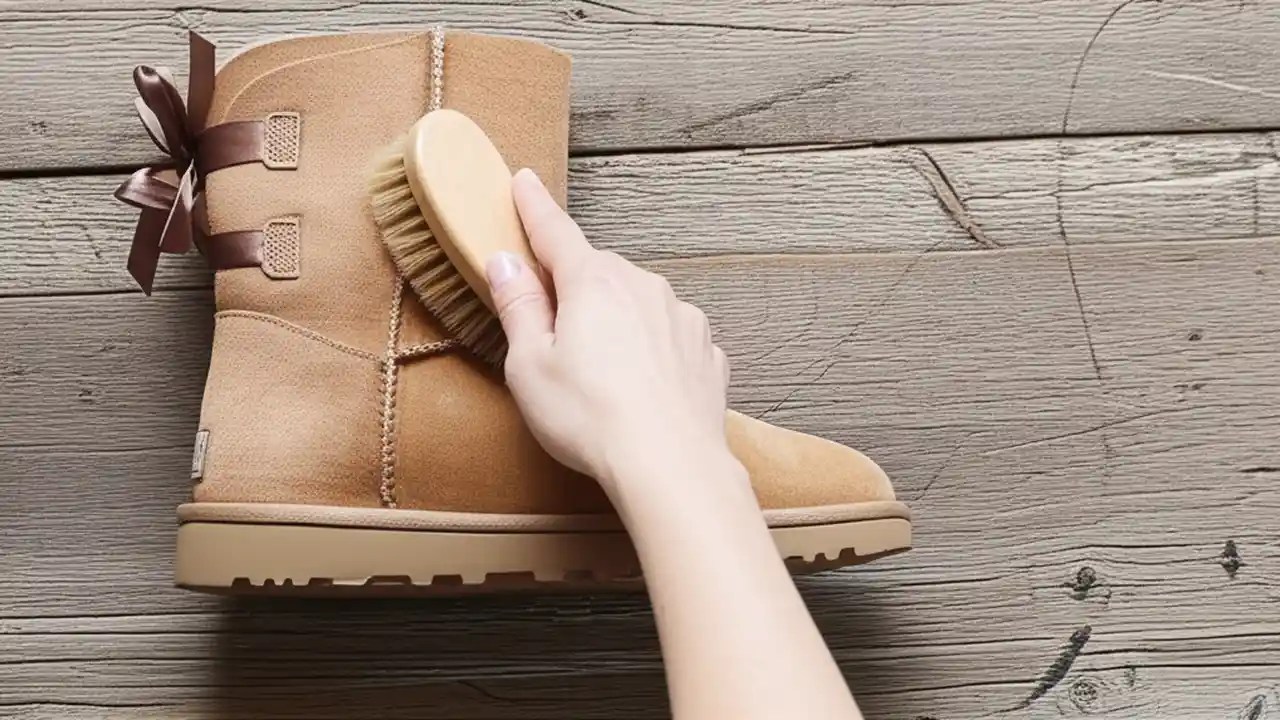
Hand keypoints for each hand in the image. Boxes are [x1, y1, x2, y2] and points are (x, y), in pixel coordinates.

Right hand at [485, 169, 731, 492]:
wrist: (670, 465)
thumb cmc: (591, 419)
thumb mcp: (530, 366)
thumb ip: (518, 308)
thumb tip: (505, 263)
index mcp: (592, 283)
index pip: (555, 232)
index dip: (534, 207)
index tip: (524, 182)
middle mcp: (643, 286)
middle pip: (597, 273)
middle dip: (574, 290)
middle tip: (553, 335)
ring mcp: (681, 317)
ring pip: (637, 304)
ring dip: (616, 324)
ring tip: (600, 379)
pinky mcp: (706, 352)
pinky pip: (667, 339)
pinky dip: (651, 353)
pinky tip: (639, 390)